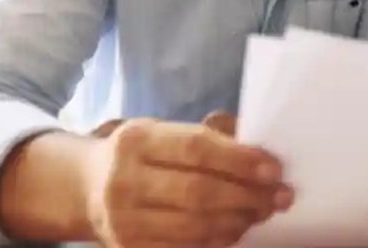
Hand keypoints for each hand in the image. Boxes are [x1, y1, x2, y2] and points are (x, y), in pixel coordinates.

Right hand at [80, 115, 290, 247]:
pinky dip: (218, 240)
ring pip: (194, 227)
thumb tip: (258, 147)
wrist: (87, 188)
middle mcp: (124, 180)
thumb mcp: (165, 132)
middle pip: (198, 192)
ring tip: (263, 211)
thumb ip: (210, 135)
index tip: (274, 169)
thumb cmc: (142, 155)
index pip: (196, 148)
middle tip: (280, 196)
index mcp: (136, 140)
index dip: (240, 160)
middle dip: (247, 195)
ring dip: (239, 221)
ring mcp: (123, 220)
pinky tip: (237, 229)